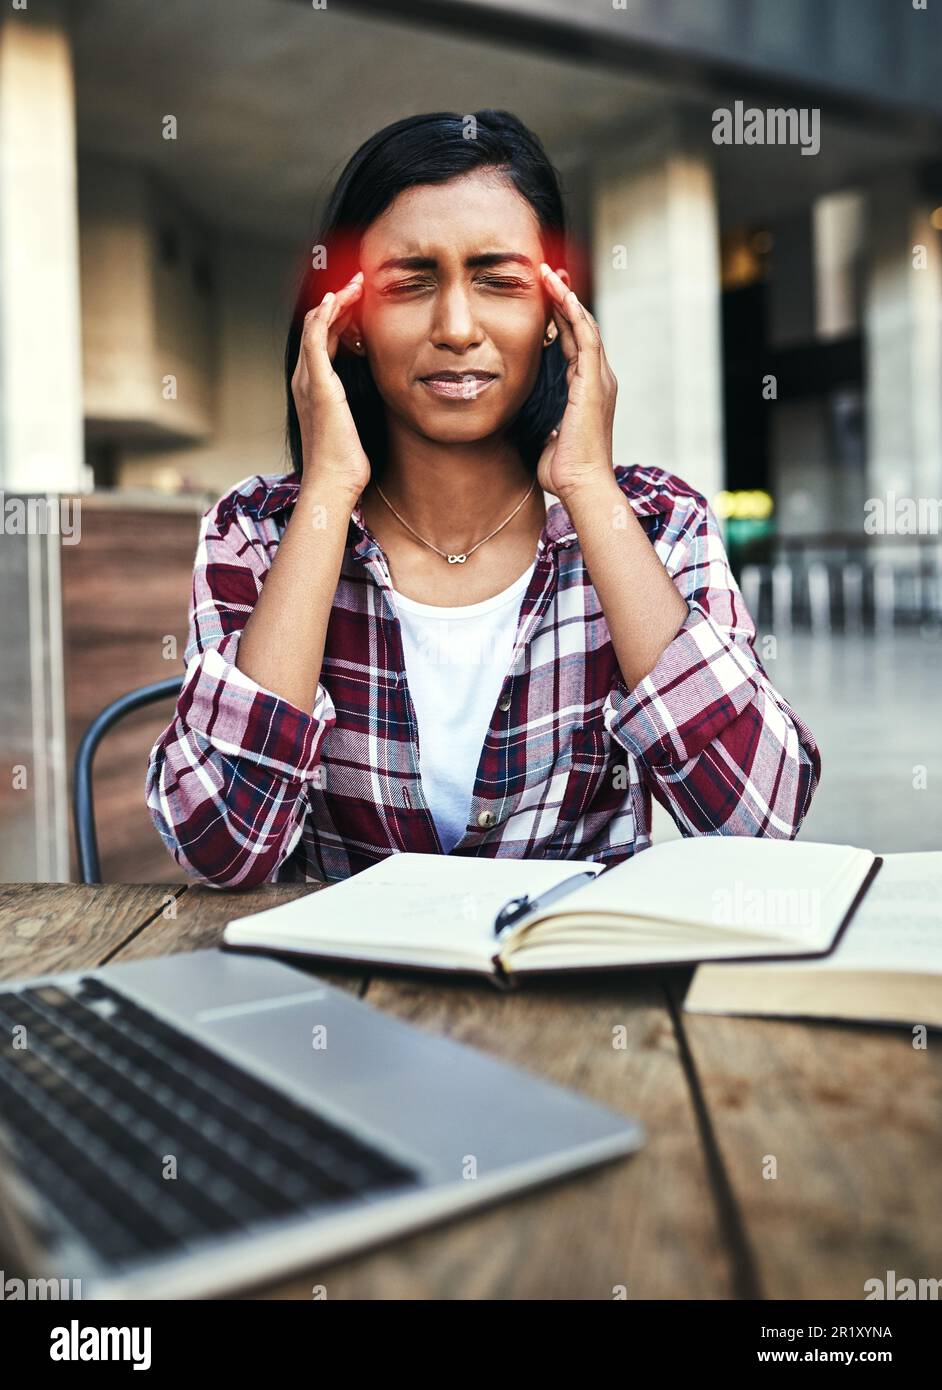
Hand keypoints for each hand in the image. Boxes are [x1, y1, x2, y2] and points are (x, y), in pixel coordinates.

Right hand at [291, 271, 370, 501]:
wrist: (333, 482)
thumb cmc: (346, 462)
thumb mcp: (356, 425)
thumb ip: (360, 404)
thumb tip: (382, 394)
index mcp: (314, 388)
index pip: (323, 341)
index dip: (339, 318)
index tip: (360, 301)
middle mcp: (305, 379)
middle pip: (317, 328)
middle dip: (338, 302)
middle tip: (359, 283)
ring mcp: (308, 380)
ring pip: (316, 326)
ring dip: (335, 301)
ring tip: (355, 283)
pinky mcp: (317, 384)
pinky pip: (316, 338)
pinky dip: (326, 314)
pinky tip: (339, 298)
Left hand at [536, 263, 617, 499]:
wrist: (581, 486)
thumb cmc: (562, 470)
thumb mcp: (543, 433)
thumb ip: (537, 416)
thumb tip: (519, 412)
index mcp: (587, 389)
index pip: (572, 343)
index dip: (558, 318)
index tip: (541, 298)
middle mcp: (597, 379)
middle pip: (580, 327)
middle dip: (562, 299)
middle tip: (545, 273)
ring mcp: (598, 379)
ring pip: (583, 325)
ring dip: (565, 297)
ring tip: (548, 273)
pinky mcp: (594, 382)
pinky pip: (585, 338)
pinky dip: (574, 314)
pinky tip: (560, 294)